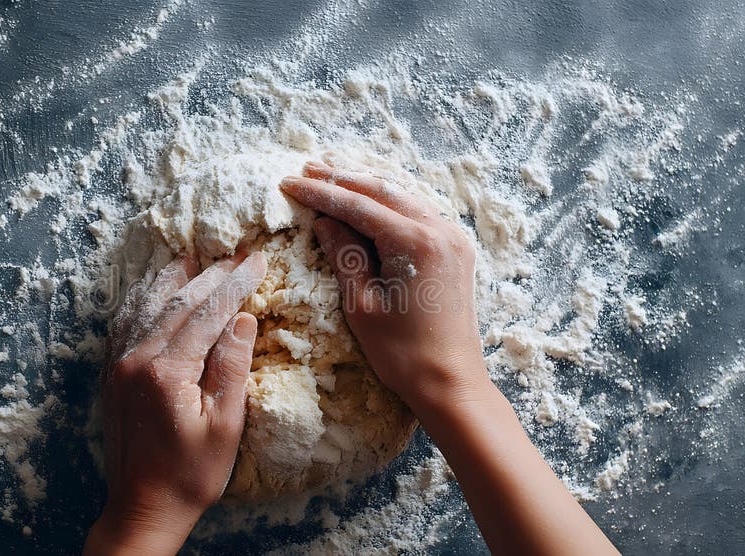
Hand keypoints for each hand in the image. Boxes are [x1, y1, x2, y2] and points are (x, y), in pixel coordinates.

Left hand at [85, 251, 266, 555]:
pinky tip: (153, 291)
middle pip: (177, 302)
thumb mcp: (225, 426)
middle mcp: (135, 360)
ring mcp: (118, 365)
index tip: (258, 261)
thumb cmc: (191, 475)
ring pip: (145, 306)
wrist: (143, 507)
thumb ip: (231, 367)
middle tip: (237, 257)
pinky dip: (142, 300)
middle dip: (211, 277)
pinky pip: (124, 323)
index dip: (235, 285)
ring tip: (194, 260)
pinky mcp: (111, 375)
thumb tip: (243, 319)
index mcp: (167, 372)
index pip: (207, 313)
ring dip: (172, 280)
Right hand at [280, 161, 488, 410]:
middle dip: (342, 179)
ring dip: (366, 187)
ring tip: (331, 175)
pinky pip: (418, 213)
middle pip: (383, 191)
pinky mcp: (455, 250)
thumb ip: (345, 256)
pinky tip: (368, 200)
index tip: (289, 183)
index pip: (359, 206)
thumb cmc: (402, 353)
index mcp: (416, 243)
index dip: (321, 193)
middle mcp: (440, 230)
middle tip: (307, 169)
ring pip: (403, 197)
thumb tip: (325, 221)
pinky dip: (389, 203)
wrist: (451, 382)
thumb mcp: (361, 305)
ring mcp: (452, 238)